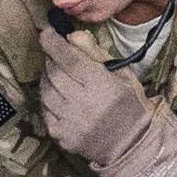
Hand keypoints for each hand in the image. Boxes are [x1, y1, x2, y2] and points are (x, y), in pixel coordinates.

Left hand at [33, 27, 176, 176]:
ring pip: (45, 92)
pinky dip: (47, 100)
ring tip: (57, 75)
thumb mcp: (120, 73)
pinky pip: (45, 111)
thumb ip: (94, 52)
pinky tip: (57, 96)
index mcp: (100, 85)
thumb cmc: (128, 103)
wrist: (131, 143)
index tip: (46, 33)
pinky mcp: (62, 136)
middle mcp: (82, 104)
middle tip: (56, 55)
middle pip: (53, 73)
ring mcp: (70, 123)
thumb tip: (71, 36)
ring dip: (47, 79)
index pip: (68, 58)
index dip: (53, 43)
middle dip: (51, 60)